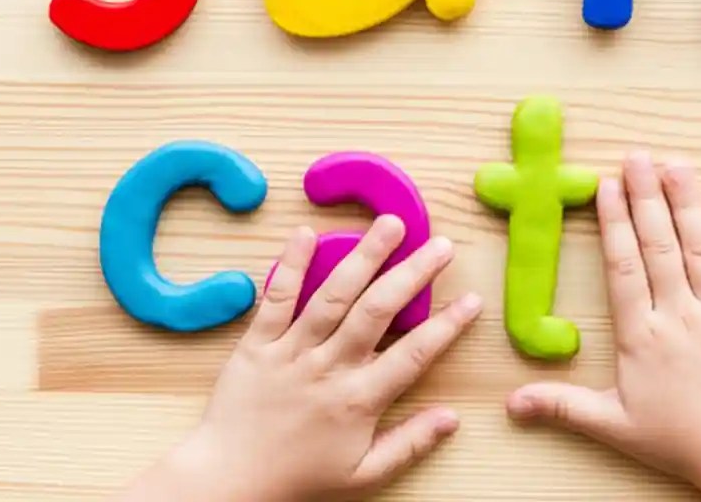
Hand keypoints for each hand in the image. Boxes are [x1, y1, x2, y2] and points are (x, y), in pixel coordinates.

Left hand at [121, 215, 482, 501]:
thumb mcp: (363, 475)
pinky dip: (290, 265)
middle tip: (442, 245)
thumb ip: (410, 444)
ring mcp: (290, 352)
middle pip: (377, 311)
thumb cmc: (298, 478)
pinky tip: (307, 233)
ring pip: (332, 295)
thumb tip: (452, 418)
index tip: (473, 299)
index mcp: (358, 400)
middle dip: (413, 274)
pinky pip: (275, 299)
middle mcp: (327, 368)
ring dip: (364, 256)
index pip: (413, 355)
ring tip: (390, 224)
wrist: (228, 479)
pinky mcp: (256, 344)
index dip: (446, 326)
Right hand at [505, 152, 700, 501]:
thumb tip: (511, 404)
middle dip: (646, 197)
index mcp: (641, 337)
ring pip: (700, 248)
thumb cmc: (680, 441)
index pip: (624, 268)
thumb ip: (562, 407)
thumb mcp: (613, 426)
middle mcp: (679, 317)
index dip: (615, 223)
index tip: (606, 186)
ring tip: (674, 164)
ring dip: (686, 203)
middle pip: (659, 246)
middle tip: (635, 156)